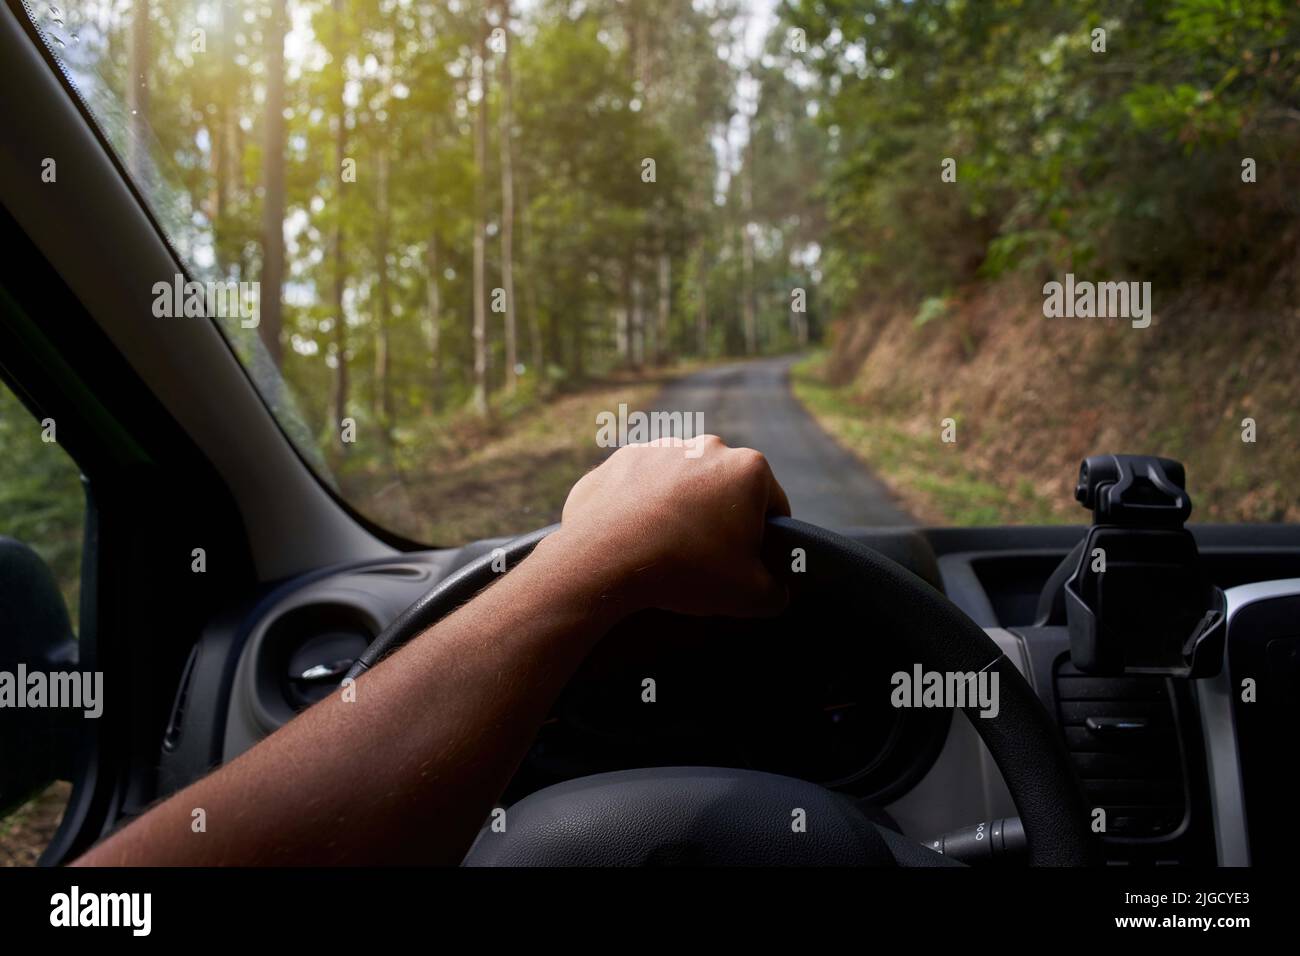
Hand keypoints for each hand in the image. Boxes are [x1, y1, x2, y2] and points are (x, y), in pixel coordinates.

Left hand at [549, 434, 791, 618]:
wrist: (605, 558)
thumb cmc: (684, 569)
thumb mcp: (750, 595)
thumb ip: (776, 590)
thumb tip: (775, 589)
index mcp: (749, 469)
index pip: (774, 506)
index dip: (766, 539)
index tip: (747, 563)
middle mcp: (707, 447)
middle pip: (727, 490)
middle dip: (720, 521)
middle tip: (705, 560)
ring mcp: (661, 448)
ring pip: (683, 484)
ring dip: (681, 510)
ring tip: (666, 550)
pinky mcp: (622, 459)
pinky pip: (642, 486)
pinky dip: (642, 508)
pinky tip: (636, 538)